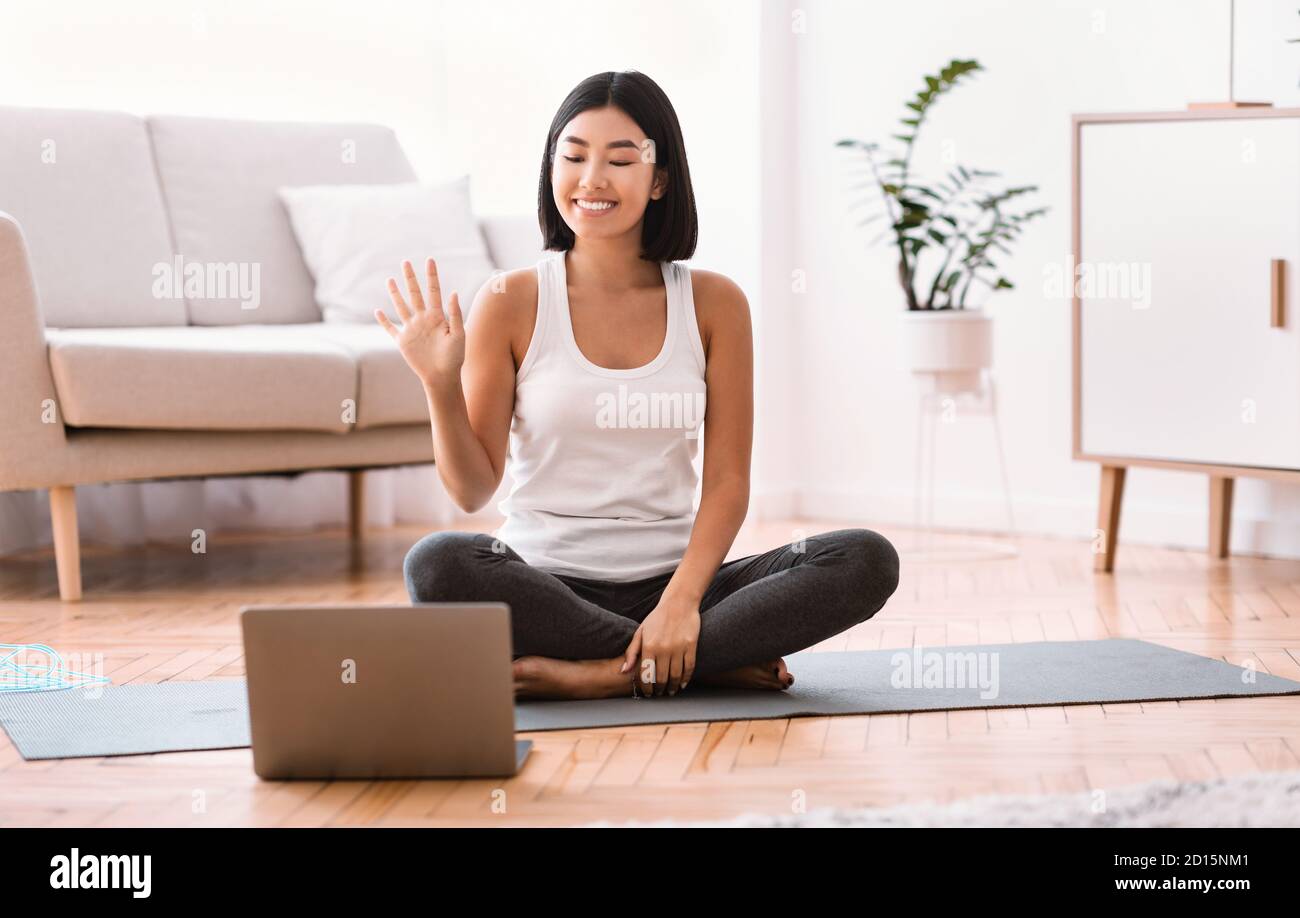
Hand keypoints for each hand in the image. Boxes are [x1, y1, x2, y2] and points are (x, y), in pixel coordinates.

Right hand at [375, 258, 463, 388]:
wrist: (442, 376)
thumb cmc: (455, 357)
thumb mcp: (459, 334)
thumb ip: (455, 314)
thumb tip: (453, 292)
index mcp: (437, 316)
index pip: (433, 291)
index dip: (431, 276)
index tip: (429, 260)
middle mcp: (423, 320)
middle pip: (414, 294)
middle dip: (410, 278)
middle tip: (405, 262)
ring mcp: (412, 329)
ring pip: (401, 306)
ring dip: (395, 294)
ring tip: (390, 279)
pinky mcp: (403, 342)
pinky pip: (390, 329)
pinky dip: (383, 321)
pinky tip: (377, 311)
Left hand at [621, 593, 699, 696]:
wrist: (679, 603)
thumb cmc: (657, 618)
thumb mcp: (640, 632)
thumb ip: (632, 652)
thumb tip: (623, 671)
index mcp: (648, 646)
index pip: (646, 674)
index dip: (647, 687)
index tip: (648, 693)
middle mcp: (663, 648)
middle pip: (661, 677)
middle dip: (659, 689)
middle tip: (659, 693)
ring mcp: (678, 648)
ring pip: (675, 675)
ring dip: (672, 687)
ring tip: (670, 691)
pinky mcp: (691, 646)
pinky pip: (689, 667)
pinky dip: (686, 678)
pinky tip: (682, 684)